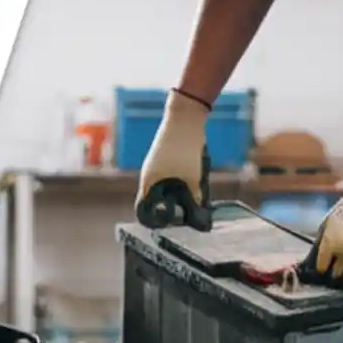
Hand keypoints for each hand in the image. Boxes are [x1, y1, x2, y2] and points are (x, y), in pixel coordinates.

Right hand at [135, 88, 213, 230]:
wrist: (185, 117)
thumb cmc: (186, 148)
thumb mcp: (194, 177)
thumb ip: (194, 199)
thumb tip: (199, 216)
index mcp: (149, 182)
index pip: (143, 210)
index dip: (154, 220)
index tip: (169, 224)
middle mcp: (148, 175)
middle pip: (154, 200)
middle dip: (170, 207)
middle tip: (187, 210)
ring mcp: (154, 165)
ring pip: (163, 187)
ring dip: (176, 193)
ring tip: (195, 191)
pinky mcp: (162, 157)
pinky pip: (168, 176)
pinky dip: (178, 181)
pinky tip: (194, 178)